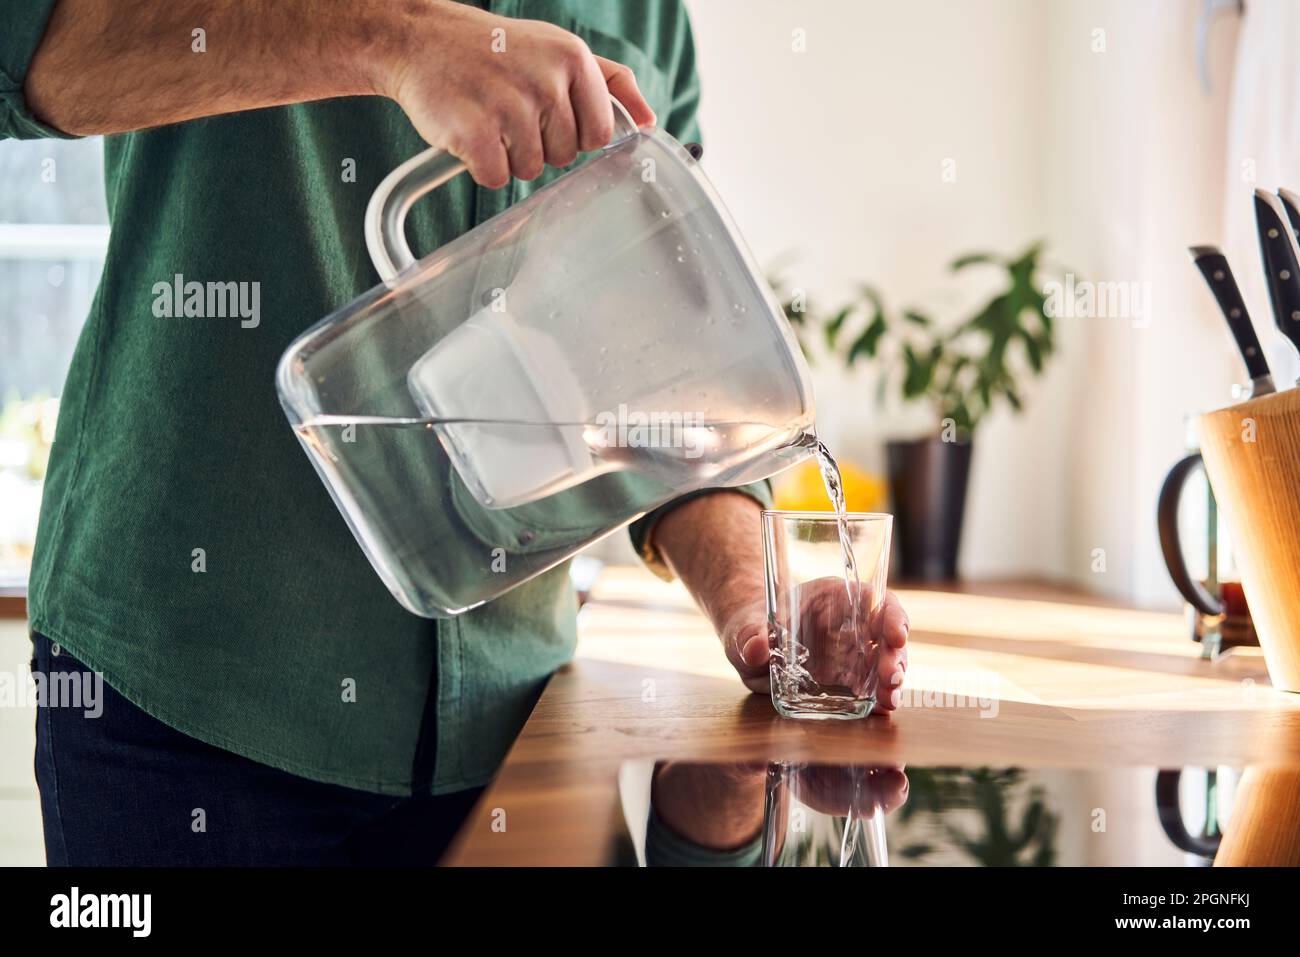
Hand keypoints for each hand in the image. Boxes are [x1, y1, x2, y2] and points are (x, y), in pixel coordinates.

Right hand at [376, 0, 656, 186]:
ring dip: (507, 155)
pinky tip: (469, 133)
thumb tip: (650, 122)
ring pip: (530, 170)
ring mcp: (510, 107)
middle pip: (565, 156)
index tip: (547, 114)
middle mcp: (546, 80)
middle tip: (509, 110)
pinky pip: (496, 178)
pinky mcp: (476, 134)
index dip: (574, 134)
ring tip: (487, 117)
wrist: (421, 40)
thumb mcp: (559, 50)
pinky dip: (481, 166)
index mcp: (574, 59)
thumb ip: (611, 83)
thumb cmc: (496, 52)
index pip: (600, 134)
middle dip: (538, 144)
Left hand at [721, 581, 909, 708]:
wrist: (749, 648)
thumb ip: (749, 635)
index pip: (872, 599)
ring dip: (892, 682)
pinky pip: (870, 688)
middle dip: (894, 656)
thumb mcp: (745, 628)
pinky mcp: (847, 680)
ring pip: (884, 663)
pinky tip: (881, 710)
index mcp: (831, 598)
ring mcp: (851, 653)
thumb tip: (754, 649)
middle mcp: (849, 624)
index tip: (898, 635)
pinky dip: (878, 699)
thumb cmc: (750, 627)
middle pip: (885, 635)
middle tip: (891, 678)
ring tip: (889, 701)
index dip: (891, 615)